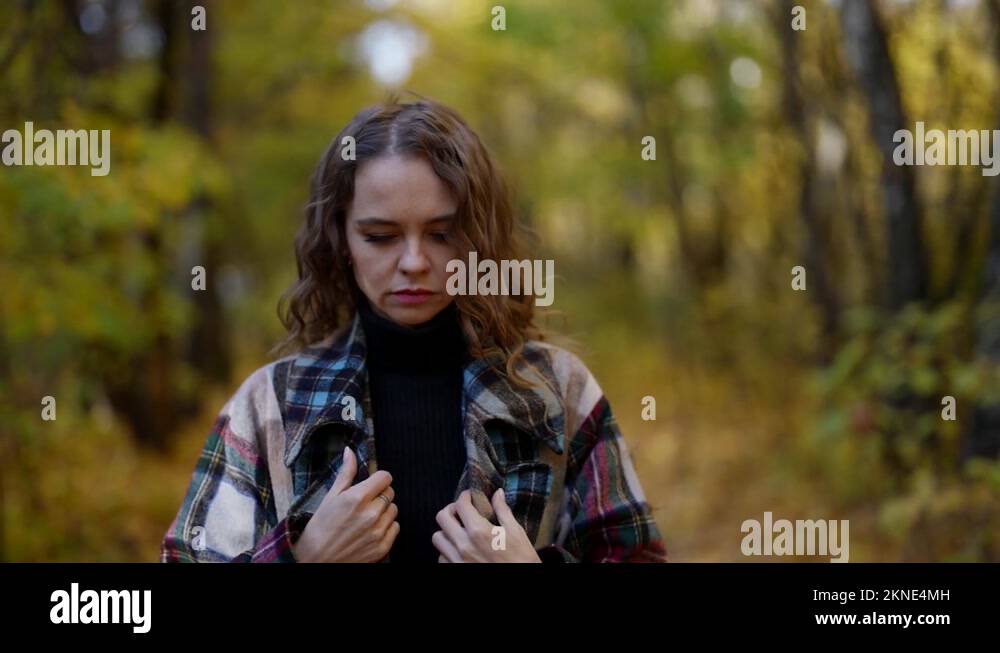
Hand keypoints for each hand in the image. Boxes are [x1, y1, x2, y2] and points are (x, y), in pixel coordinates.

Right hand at [292, 447, 399, 562]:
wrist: (316, 559)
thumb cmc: (321, 526)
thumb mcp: (330, 496)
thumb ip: (346, 473)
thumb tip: (350, 451)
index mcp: (357, 498)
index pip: (385, 477)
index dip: (378, 479)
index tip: (371, 483)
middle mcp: (371, 514)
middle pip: (390, 492)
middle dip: (380, 494)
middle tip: (365, 502)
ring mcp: (378, 531)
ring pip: (394, 509)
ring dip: (384, 510)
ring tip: (366, 517)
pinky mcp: (383, 546)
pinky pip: (395, 527)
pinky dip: (386, 527)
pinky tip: (371, 529)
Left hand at [432, 489, 541, 562]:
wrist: (521, 582)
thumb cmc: (521, 559)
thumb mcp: (516, 532)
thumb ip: (503, 511)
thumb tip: (498, 494)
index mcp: (479, 531)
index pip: (461, 505)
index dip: (465, 496)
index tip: (469, 496)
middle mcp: (463, 545)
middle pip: (442, 518)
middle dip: (451, 509)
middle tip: (461, 511)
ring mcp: (457, 560)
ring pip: (437, 538)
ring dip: (446, 531)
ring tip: (458, 531)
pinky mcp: (455, 570)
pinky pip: (441, 558)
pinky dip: (447, 551)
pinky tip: (459, 549)